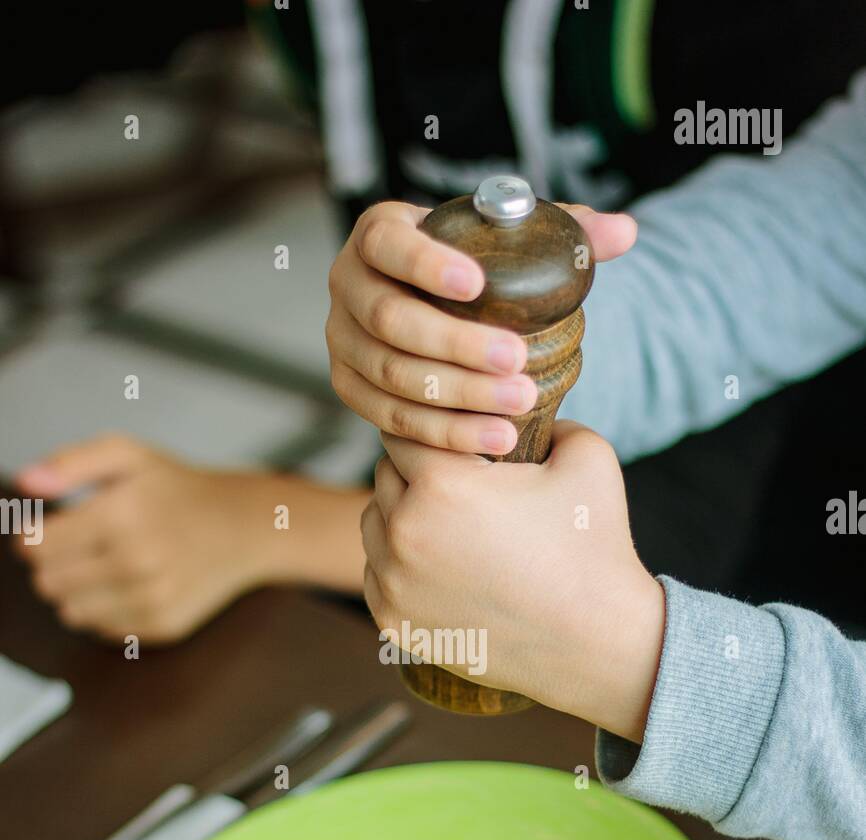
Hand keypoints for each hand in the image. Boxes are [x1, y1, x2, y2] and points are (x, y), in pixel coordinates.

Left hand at [14, 435, 368, 642]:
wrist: (244, 527)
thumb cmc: (181, 490)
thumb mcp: (128, 455)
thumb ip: (71, 462)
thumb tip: (26, 481)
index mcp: (120, 516)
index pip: (36, 547)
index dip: (31, 537)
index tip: (46, 529)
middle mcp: (136, 563)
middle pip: (48, 583)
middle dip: (52, 564)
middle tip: (79, 546)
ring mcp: (152, 600)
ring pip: (70, 611)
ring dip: (75, 590)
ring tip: (102, 565)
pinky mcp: (162, 626)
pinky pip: (103, 629)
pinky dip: (106, 609)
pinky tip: (129, 584)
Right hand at [326, 200, 635, 456]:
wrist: (441, 311)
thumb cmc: (479, 269)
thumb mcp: (514, 243)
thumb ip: (567, 233)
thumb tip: (625, 232)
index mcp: (379, 233)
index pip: (388, 244)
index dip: (427, 265)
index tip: (478, 284)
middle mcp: (348, 285)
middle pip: (391, 320)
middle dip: (456, 345)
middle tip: (516, 360)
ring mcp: (342, 342)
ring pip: (392, 376)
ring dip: (457, 396)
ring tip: (517, 403)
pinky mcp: (350, 389)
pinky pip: (390, 419)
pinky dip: (442, 432)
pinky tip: (491, 439)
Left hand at [362, 423, 664, 742]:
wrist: (597, 645)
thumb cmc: (594, 549)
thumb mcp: (587, 457)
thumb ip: (547, 414)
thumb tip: (518, 403)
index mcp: (441, 484)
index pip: (408, 431)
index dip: (436, 431)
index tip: (457, 440)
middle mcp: (405, 532)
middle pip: (385, 475)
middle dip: (418, 472)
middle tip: (458, 481)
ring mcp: (393, 583)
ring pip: (374, 523)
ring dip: (401, 516)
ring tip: (448, 522)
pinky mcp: (394, 622)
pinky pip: (376, 574)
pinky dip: (398, 565)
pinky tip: (438, 564)